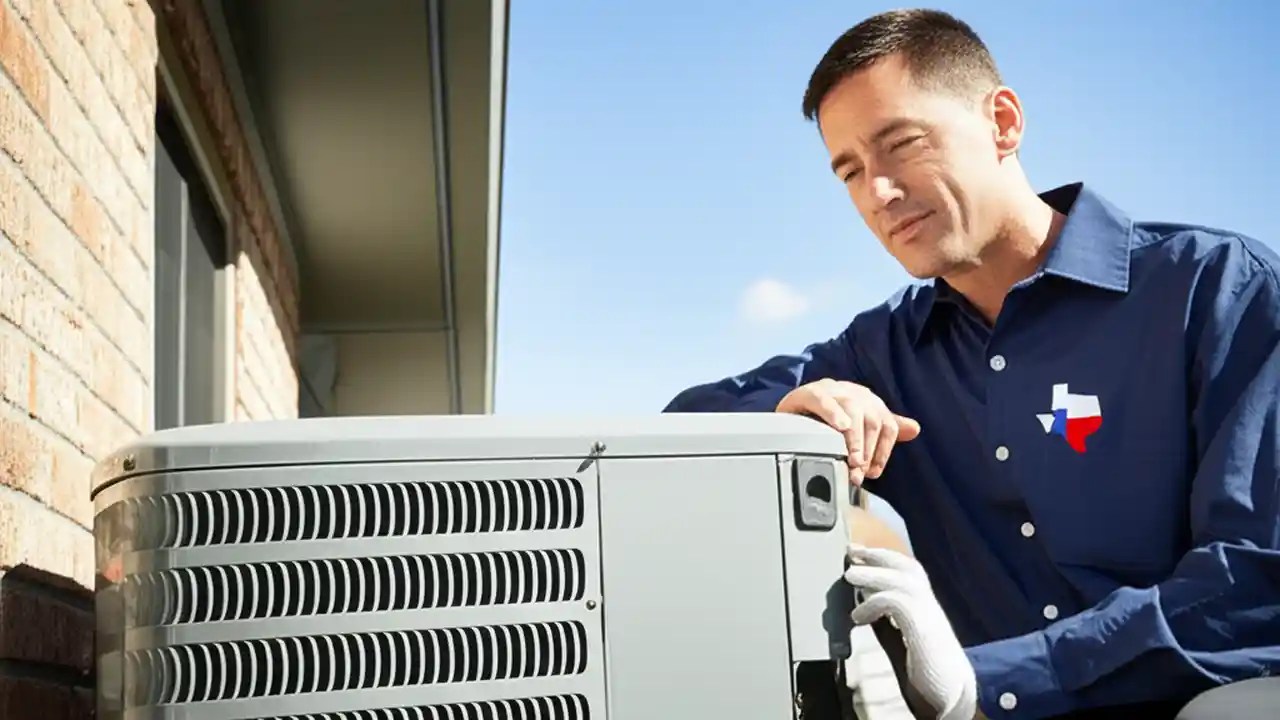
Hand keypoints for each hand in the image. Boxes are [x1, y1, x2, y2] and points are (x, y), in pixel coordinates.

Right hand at [777, 379, 920, 484]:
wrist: (788, 411)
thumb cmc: (822, 423)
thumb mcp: (856, 426)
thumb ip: (884, 429)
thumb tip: (915, 429)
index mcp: (868, 401)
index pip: (887, 424)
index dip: (883, 450)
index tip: (873, 473)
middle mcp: (853, 392)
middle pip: (871, 419)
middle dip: (867, 450)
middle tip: (859, 474)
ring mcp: (831, 389)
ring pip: (852, 410)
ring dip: (854, 438)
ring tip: (852, 460)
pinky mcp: (808, 391)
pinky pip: (823, 400)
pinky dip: (834, 413)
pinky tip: (840, 427)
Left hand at [844, 545, 977, 719]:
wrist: (955, 698)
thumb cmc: (929, 674)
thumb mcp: (902, 642)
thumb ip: (887, 624)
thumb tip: (863, 606)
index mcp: (926, 608)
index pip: (907, 571)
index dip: (884, 558)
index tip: (858, 554)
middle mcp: (931, 607)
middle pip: (908, 567)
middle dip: (878, 555)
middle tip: (851, 550)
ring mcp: (931, 617)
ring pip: (903, 579)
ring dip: (874, 573)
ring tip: (849, 575)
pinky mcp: (924, 631)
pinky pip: (897, 603)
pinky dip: (874, 604)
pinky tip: (858, 617)